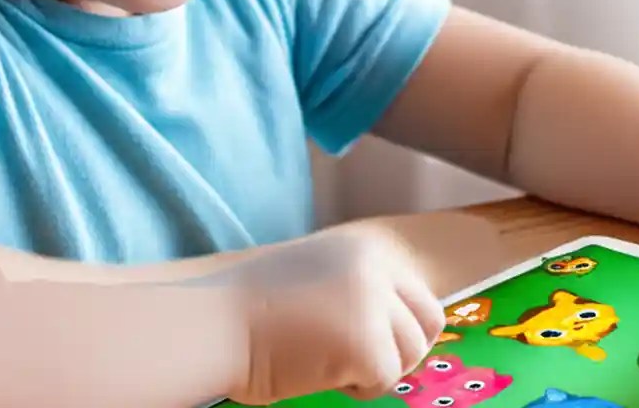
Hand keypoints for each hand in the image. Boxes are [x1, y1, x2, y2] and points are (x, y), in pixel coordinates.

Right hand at [201, 225, 445, 404]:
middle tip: (363, 364)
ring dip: (377, 369)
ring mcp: (374, 305)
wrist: (210, 324)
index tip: (374, 342)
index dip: (402, 327)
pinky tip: (319, 374)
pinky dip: (357, 388)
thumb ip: (361, 292)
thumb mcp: (319, 279)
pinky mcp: (367, 345)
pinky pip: (384, 380)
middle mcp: (377, 269)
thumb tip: (406, 330)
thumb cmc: (251, 311)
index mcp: (366, 250)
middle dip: (403, 350)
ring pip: (410, 354)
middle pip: (427, 323)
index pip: (418, 294)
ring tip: (330, 364)